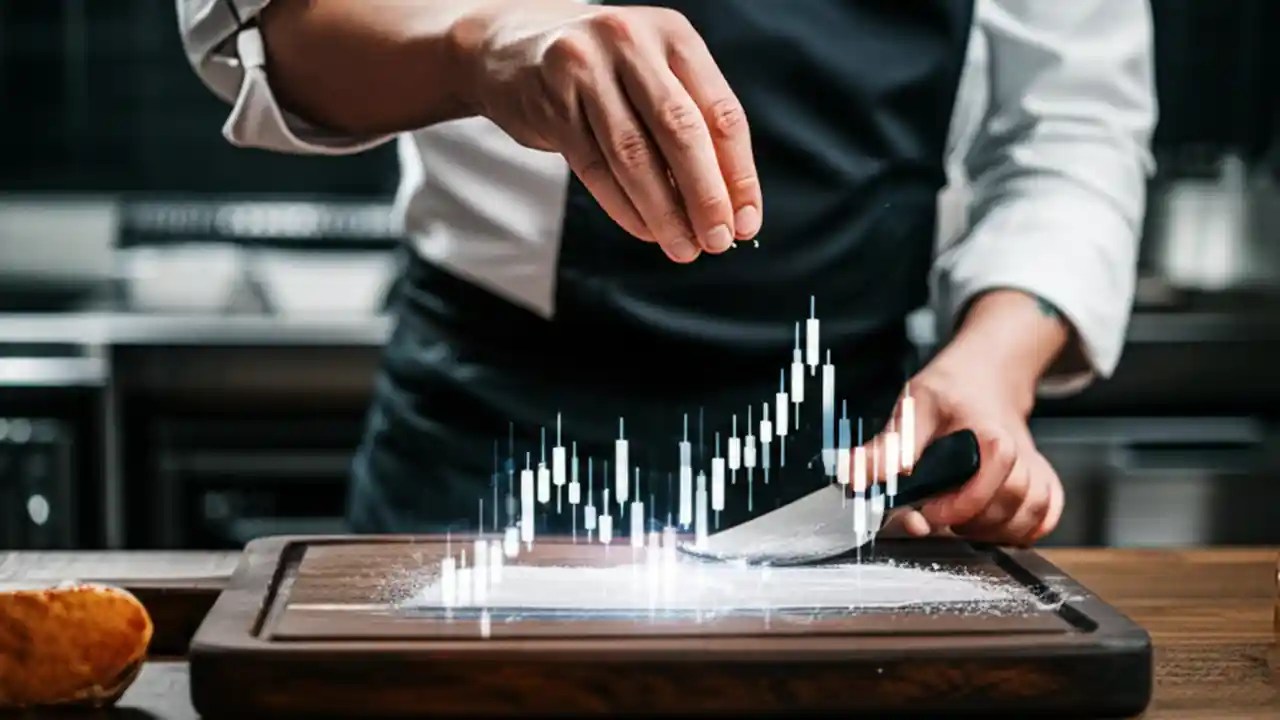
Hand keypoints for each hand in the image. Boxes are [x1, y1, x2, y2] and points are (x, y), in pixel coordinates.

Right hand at [453, 1, 761, 261]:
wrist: (512, 50)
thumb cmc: (604, 75)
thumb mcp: (654, 78)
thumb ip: (692, 127)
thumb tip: (730, 207)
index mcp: (674, 35)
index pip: (721, 113)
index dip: (739, 174)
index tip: (746, 222)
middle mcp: (631, 42)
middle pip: (680, 132)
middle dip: (705, 196)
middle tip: (717, 241)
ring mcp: (586, 69)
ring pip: (634, 155)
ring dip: (664, 212)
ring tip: (682, 247)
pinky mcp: (551, 102)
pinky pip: (594, 167)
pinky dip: (624, 207)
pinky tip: (645, 231)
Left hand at [862, 290, 1072, 545]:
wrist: (984, 376)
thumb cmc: (950, 392)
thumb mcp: (913, 410)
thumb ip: (888, 447)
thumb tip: (855, 476)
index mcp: (991, 436)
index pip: (986, 483)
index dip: (955, 507)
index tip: (925, 515)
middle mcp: (1020, 454)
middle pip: (1009, 504)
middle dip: (970, 521)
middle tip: (937, 519)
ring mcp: (1034, 467)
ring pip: (1031, 513)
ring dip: (995, 529)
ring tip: (962, 523)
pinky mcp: (1040, 477)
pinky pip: (1048, 513)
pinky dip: (1026, 528)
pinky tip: (996, 526)